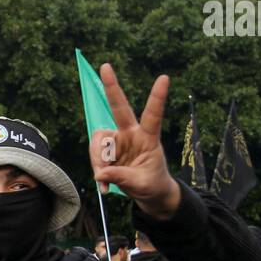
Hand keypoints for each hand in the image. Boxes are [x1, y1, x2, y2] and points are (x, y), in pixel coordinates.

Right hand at [88, 63, 180, 219]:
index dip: (157, 98)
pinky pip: (95, 155)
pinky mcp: (107, 151)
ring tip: (103, 179)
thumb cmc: (152, 185)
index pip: (153, 115)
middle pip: (119, 107)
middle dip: (112, 88)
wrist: (149, 194)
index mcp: (148, 138)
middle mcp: (131, 134)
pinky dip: (97, 170)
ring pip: (99, 140)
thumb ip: (121, 177)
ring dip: (98, 158)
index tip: (164, 78)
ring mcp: (118, 141)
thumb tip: (100, 173)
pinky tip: (103, 184)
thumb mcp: (141, 184)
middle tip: (106, 66)